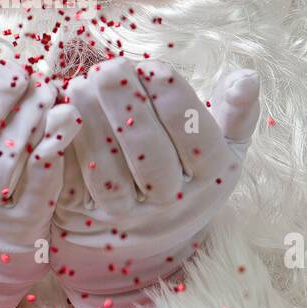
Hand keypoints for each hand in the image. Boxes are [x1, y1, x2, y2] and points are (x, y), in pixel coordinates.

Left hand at [51, 57, 259, 307]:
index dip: (173, 99)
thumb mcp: (220, 152)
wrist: (143, 241)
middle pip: (150, 156)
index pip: (196, 138)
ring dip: (92, 125)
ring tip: (80, 85)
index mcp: (210, 179)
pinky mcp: (85, 218)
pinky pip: (72, 186)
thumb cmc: (184, 176)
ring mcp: (126, 216)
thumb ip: (235, 113)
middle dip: (128, 107)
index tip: (152, 66)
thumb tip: (247, 76)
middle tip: (108, 68)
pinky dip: (65, 150)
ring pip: (108, 172)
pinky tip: (59, 115)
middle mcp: (171, 203)